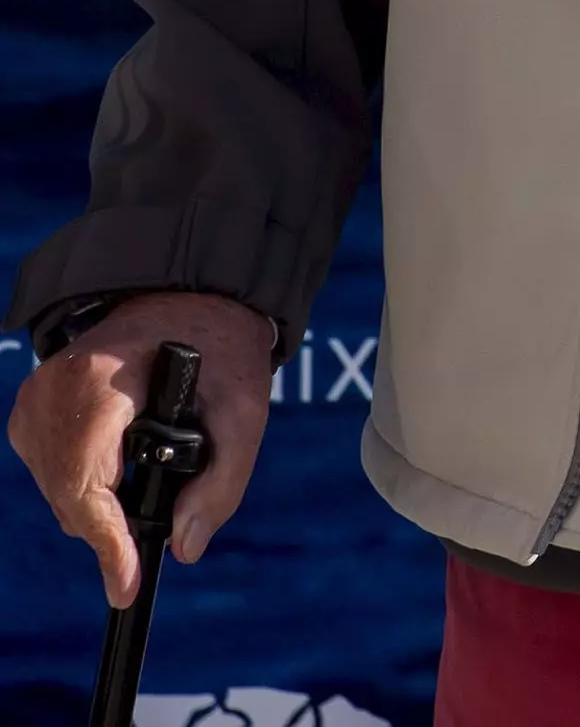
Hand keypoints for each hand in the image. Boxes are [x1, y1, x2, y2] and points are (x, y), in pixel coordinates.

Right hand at [7, 291, 274, 606]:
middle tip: (145, 543)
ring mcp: (37, 395)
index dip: (108, 543)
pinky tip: (115, 476)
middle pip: (70, 495)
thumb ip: (222, 484)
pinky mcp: (34, 404)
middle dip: (109, 527)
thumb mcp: (244, 409)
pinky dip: (81, 484)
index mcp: (99, 381)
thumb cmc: (221, 345)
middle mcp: (54, 387)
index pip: (87, 484)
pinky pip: (50, 468)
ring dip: (95, 508)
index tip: (125, 587)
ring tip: (136, 503)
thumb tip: (184, 549)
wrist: (193, 294)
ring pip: (58, 487)